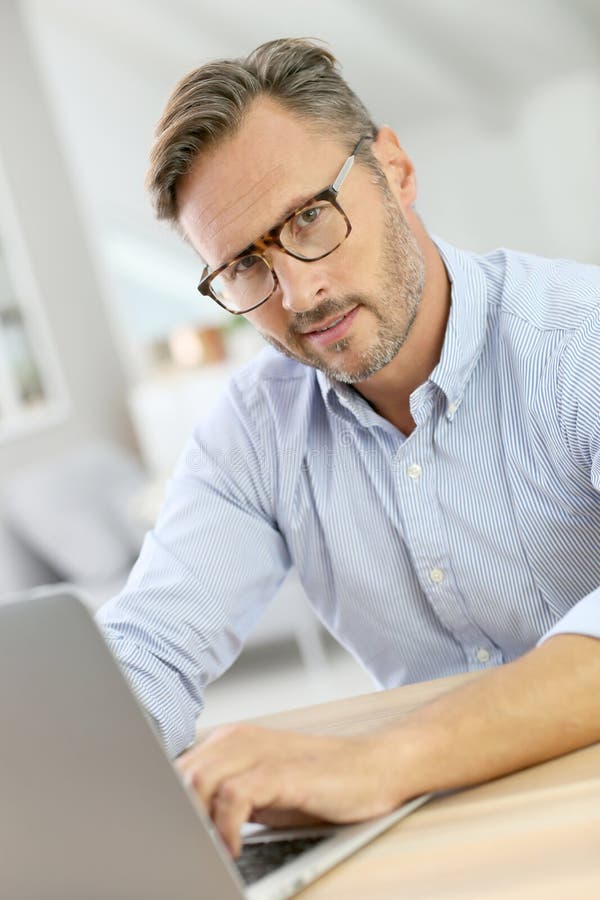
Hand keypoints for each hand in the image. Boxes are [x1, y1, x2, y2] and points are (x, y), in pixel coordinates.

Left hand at [176, 723, 404, 856]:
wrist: (372, 769)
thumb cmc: (317, 783)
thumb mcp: (261, 790)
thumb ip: (222, 797)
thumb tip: (182, 825)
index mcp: (228, 741)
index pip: (175, 771)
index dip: (163, 805)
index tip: (162, 837)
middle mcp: (238, 739)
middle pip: (180, 775)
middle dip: (174, 816)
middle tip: (182, 851)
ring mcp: (259, 752)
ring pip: (199, 782)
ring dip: (195, 823)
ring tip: (205, 851)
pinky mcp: (281, 771)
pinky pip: (233, 796)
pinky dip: (225, 826)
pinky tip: (234, 848)